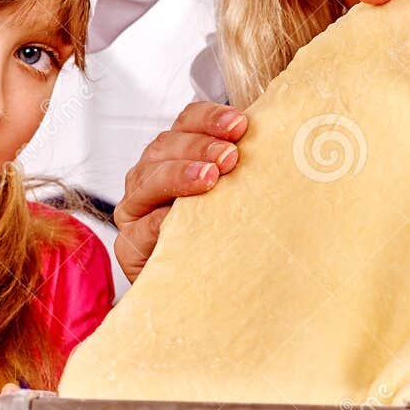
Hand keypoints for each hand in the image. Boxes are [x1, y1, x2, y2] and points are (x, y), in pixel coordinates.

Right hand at [112, 101, 246, 280]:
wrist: (203, 291)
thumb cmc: (222, 238)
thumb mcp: (234, 197)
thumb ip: (242, 169)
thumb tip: (280, 143)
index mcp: (174, 156)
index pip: (185, 123)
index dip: (209, 119)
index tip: (239, 124)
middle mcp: (150, 178)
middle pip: (164, 147)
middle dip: (198, 146)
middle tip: (230, 156)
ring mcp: (136, 210)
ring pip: (148, 178)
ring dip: (179, 174)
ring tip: (210, 178)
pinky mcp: (129, 245)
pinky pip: (141, 227)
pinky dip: (159, 219)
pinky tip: (177, 216)